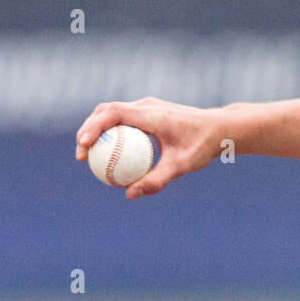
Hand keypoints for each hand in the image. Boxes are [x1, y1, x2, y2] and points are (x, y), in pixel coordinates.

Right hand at [76, 97, 222, 199]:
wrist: (219, 129)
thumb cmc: (202, 145)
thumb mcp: (181, 165)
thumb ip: (156, 180)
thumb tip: (129, 194)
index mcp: (152, 114)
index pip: (114, 113)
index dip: (94, 127)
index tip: (83, 146)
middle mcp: (147, 106)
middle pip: (106, 110)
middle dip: (88, 129)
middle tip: (80, 156)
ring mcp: (147, 107)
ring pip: (112, 113)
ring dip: (96, 129)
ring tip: (87, 155)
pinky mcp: (149, 113)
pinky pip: (123, 120)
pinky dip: (111, 133)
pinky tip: (108, 155)